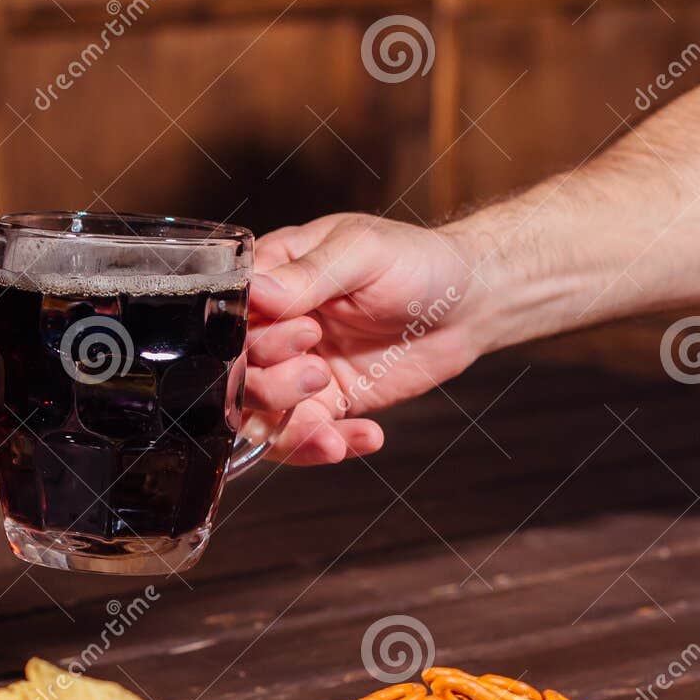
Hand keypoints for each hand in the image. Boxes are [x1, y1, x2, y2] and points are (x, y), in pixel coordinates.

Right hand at [247, 213, 487, 463]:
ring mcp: (295, 369)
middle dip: (273, 385)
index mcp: (271, 279)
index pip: (230, 319)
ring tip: (333, 428)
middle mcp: (273, 328)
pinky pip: (304, 437)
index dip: (252, 338)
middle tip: (318, 371)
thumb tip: (257, 290)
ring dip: (293, 429)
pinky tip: (366, 436)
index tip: (302, 333)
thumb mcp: (364, 253)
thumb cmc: (417, 261)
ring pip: (260, 417)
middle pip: (237, 375)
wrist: (470, 304)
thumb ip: (308, 274)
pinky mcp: (323, 403)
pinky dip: (327, 446)